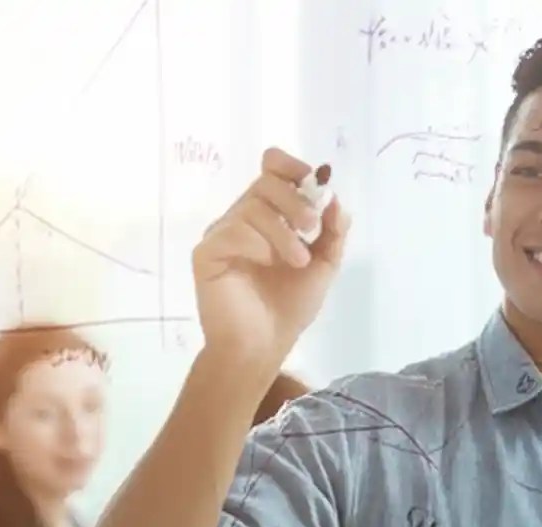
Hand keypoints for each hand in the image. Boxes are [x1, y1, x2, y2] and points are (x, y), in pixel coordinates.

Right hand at [192, 147, 350, 362]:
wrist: (264, 344)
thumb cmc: (290, 305)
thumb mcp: (324, 265)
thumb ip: (333, 231)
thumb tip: (335, 198)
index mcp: (269, 214)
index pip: (271, 169)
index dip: (291, 166)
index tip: (313, 180)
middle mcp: (243, 217)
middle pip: (265, 182)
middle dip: (295, 201)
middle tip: (311, 228)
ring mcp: (222, 234)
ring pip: (251, 207)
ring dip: (282, 232)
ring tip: (298, 261)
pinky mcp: (206, 253)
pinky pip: (231, 231)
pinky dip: (256, 243)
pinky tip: (266, 263)